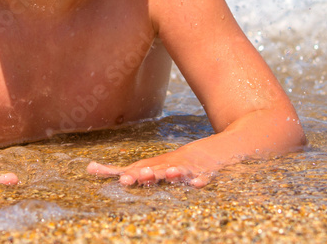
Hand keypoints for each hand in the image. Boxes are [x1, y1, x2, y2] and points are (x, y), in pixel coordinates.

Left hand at [86, 149, 213, 187]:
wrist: (233, 142)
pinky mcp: (211, 171)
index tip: (96, 172)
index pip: (135, 168)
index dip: (117, 172)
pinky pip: (206, 178)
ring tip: (161, 175)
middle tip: (127, 179)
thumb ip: (130, 170)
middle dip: (142, 174)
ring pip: (180, 171)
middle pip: (155, 168)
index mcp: (161, 163)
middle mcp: (174, 163)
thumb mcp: (162, 164)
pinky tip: (196, 184)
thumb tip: (93, 169)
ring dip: (170, 174)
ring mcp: (193, 167)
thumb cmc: (189, 159)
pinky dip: (201, 180)